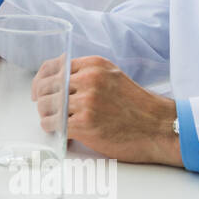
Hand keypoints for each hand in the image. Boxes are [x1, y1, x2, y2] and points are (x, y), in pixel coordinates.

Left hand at [31, 55, 181, 165]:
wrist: (160, 128)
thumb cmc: (137, 106)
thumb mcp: (113, 77)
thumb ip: (87, 74)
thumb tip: (57, 79)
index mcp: (94, 66)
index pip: (53, 66)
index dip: (41, 80)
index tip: (38, 91)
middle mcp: (88, 80)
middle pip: (46, 87)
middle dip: (42, 100)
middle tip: (46, 110)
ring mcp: (86, 102)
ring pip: (47, 106)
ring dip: (47, 116)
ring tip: (56, 122)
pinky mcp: (85, 124)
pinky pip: (53, 124)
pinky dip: (53, 129)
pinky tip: (61, 132)